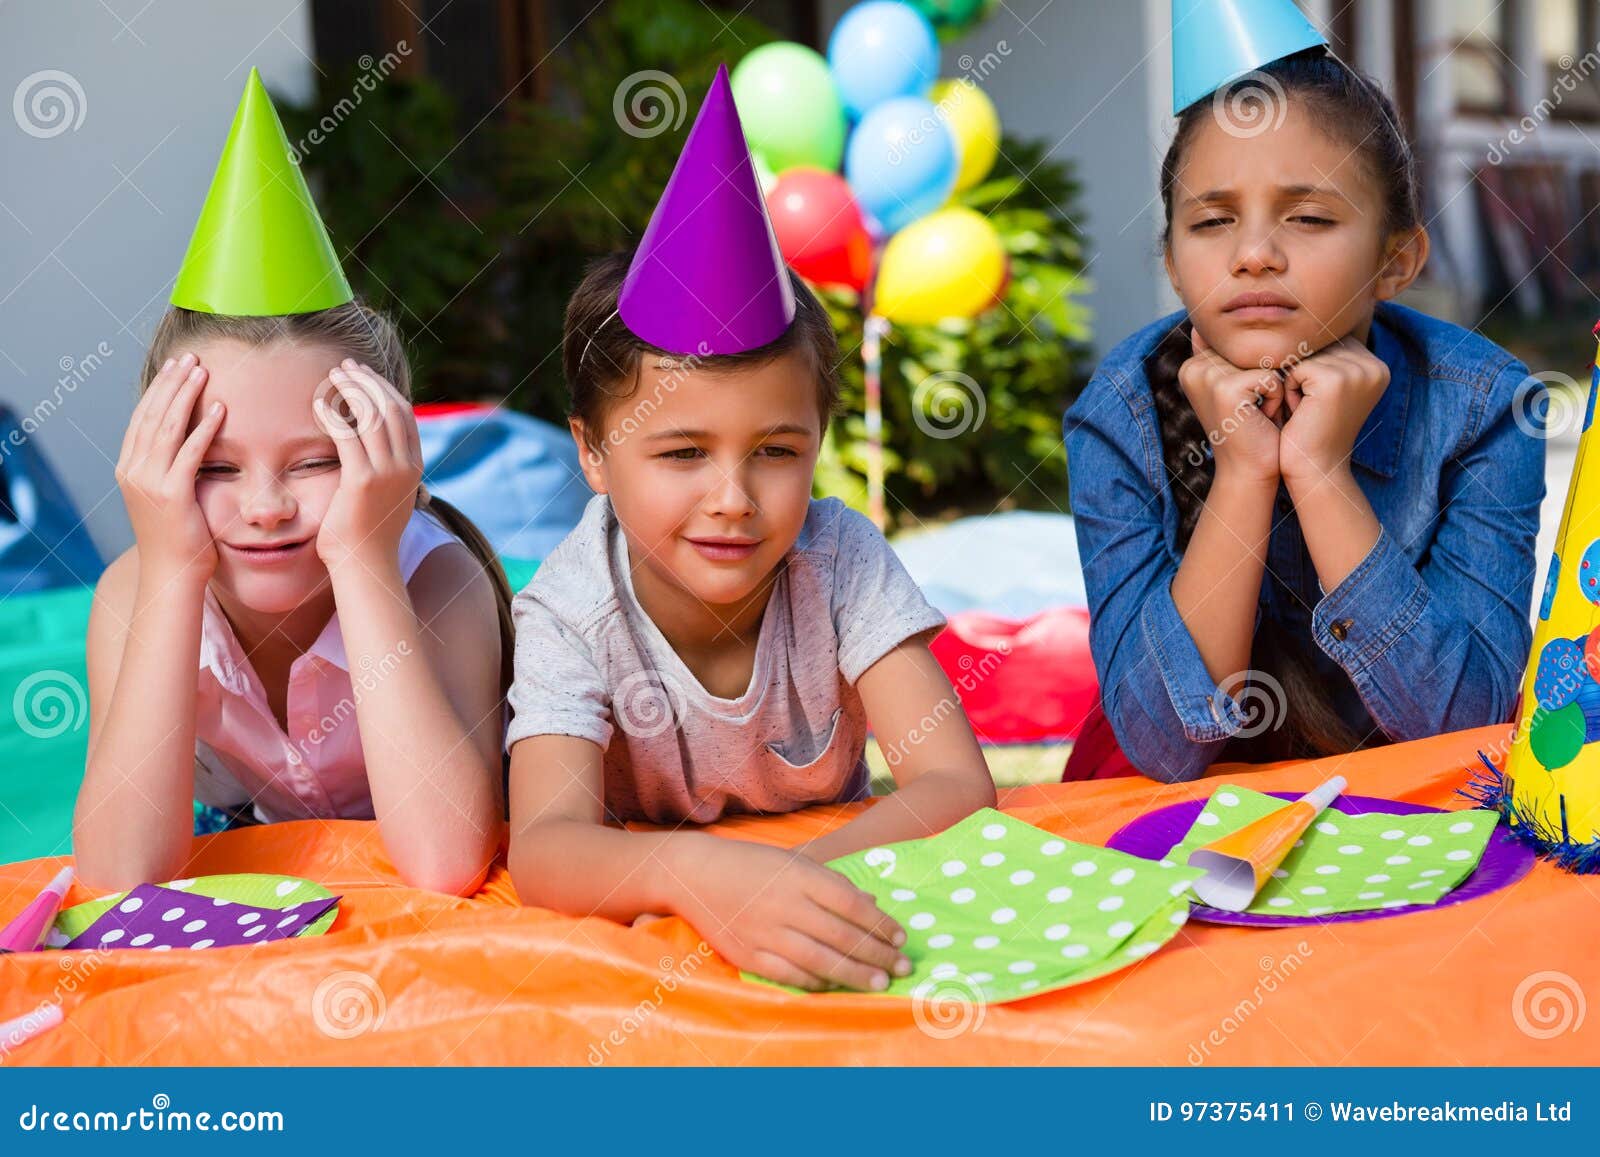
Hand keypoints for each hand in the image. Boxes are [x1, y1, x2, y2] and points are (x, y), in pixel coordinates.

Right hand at [114, 351, 224, 584]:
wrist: (171, 574)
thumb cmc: (176, 538)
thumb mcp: (165, 496)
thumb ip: (168, 469)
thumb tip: (185, 444)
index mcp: (128, 468)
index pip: (142, 418)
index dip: (159, 389)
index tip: (176, 366)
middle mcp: (133, 471)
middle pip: (151, 415)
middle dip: (171, 383)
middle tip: (190, 357)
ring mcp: (149, 482)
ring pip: (167, 427)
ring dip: (186, 396)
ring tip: (203, 371)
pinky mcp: (172, 495)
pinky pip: (190, 453)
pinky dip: (204, 429)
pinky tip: (220, 410)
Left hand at [314, 359, 422, 573]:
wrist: (365, 564)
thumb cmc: (368, 533)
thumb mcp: (389, 496)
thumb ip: (387, 469)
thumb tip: (375, 446)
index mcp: (414, 468)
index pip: (405, 415)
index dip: (384, 388)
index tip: (364, 375)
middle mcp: (406, 467)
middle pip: (391, 408)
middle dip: (368, 381)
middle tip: (346, 367)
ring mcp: (387, 473)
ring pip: (372, 416)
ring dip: (351, 389)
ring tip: (333, 376)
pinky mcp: (362, 481)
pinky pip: (347, 436)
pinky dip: (334, 414)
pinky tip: (320, 404)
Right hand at [674, 839, 910, 991]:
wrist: (693, 875)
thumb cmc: (749, 864)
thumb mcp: (792, 861)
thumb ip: (831, 882)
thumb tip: (871, 903)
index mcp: (799, 876)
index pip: (851, 903)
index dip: (881, 923)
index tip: (901, 937)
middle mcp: (785, 904)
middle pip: (842, 936)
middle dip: (878, 954)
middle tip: (903, 967)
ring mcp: (765, 932)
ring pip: (821, 960)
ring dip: (855, 974)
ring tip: (881, 982)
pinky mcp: (747, 955)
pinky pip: (790, 975)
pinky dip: (816, 982)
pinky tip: (835, 985)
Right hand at [1177, 326, 1285, 485]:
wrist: (1249, 471)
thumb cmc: (1251, 429)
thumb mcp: (1236, 388)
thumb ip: (1228, 356)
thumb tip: (1226, 326)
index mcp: (1192, 365)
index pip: (1240, 345)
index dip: (1254, 370)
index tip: (1244, 402)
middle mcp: (1194, 368)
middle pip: (1251, 350)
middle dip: (1264, 376)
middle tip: (1252, 409)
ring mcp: (1207, 377)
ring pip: (1263, 360)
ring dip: (1271, 386)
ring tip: (1257, 411)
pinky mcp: (1226, 388)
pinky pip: (1271, 376)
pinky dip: (1275, 396)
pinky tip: (1261, 417)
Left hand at [1278, 335, 1388, 484]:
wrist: (1316, 468)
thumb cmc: (1314, 430)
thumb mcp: (1330, 390)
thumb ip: (1331, 357)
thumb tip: (1309, 322)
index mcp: (1377, 366)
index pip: (1331, 343)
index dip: (1313, 370)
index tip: (1320, 402)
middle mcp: (1374, 365)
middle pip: (1319, 346)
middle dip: (1304, 374)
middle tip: (1311, 408)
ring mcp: (1356, 371)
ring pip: (1305, 356)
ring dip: (1295, 383)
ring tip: (1307, 410)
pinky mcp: (1334, 380)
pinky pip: (1295, 369)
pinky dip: (1289, 390)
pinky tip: (1301, 412)